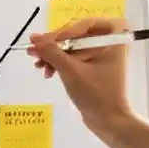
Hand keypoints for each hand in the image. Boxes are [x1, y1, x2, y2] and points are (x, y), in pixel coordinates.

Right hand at [27, 16, 135, 134]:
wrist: (109, 121)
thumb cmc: (96, 94)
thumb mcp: (71, 71)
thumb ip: (52, 52)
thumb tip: (34, 38)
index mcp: (114, 34)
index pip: (81, 26)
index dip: (59, 34)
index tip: (41, 43)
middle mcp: (111, 38)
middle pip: (75, 35)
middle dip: (54, 46)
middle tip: (34, 53)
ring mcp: (104, 51)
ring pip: (73, 46)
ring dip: (55, 55)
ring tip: (39, 66)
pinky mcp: (96, 64)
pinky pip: (76, 56)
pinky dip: (62, 62)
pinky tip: (48, 71)